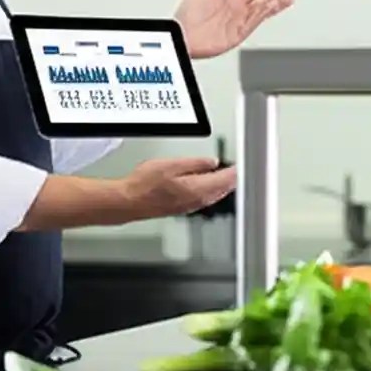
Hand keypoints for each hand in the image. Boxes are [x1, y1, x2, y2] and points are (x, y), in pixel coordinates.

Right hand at [120, 157, 236, 218]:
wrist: (128, 201)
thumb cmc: (144, 184)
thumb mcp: (172, 164)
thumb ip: (195, 163)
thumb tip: (212, 162)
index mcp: (197, 189)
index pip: (225, 180)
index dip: (235, 172)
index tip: (242, 164)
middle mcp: (196, 201)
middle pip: (222, 190)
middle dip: (232, 179)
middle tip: (239, 169)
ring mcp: (190, 206)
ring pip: (215, 196)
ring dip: (223, 186)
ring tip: (229, 176)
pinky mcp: (182, 208)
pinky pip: (205, 199)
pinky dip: (212, 191)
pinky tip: (210, 185)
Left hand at [173, 0, 297, 58]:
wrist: (179, 34)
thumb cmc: (184, 15)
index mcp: (231, 0)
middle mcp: (237, 11)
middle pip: (264, 0)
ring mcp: (238, 23)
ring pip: (262, 12)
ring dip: (275, 5)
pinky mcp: (236, 35)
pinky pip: (252, 23)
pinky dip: (262, 15)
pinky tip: (270, 7)